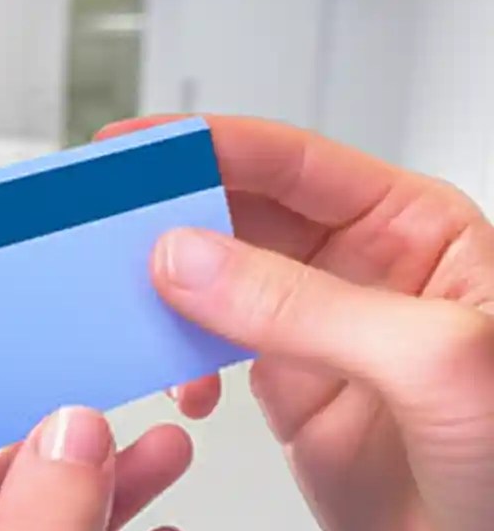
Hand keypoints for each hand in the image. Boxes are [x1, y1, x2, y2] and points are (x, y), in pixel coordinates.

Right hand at [102, 115, 493, 530]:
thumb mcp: (429, 362)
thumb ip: (300, 304)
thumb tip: (186, 259)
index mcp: (411, 227)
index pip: (292, 163)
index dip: (206, 145)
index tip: (132, 151)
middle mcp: (357, 267)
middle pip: (238, 211)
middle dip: (169, 213)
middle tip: (102, 221)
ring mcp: (313, 327)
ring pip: (212, 278)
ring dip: (161, 287)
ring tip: (121, 300)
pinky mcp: (283, 385)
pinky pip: (205, 348)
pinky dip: (174, 359)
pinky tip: (179, 382)